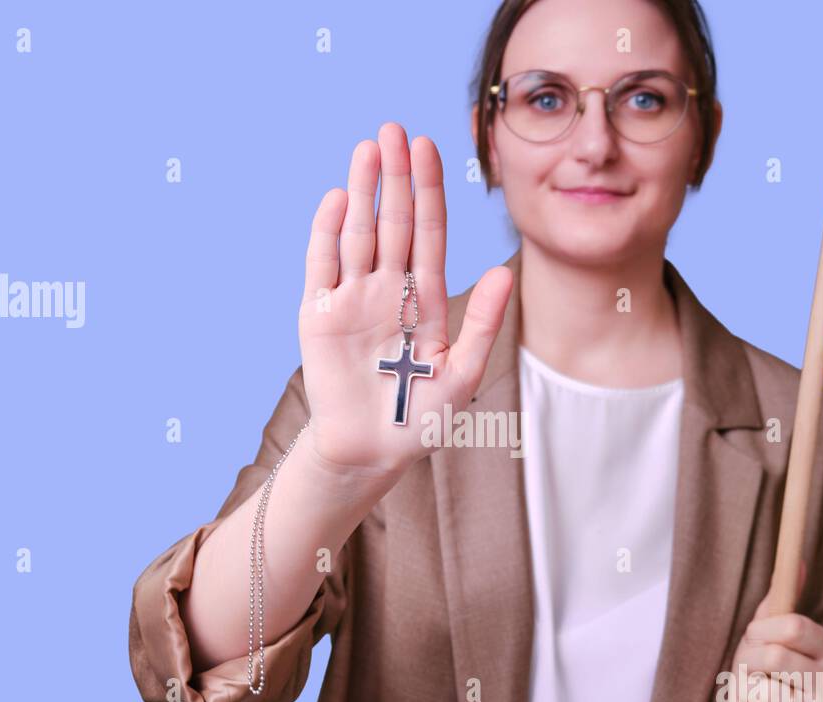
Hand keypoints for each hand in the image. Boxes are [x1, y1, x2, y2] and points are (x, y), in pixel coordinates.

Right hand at [298, 122, 512, 480]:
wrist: (371, 451)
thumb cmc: (421, 418)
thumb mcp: (463, 373)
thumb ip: (482, 324)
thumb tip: (503, 273)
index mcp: (425, 298)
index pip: (429, 233)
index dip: (429, 191)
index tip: (430, 147)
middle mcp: (388, 289)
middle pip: (393, 223)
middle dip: (395, 176)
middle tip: (395, 129)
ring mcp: (352, 298)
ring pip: (358, 234)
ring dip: (363, 192)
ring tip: (368, 148)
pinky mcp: (319, 315)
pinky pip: (322, 266)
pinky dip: (328, 232)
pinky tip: (340, 199)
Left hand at [725, 559, 822, 701]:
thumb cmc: (764, 673)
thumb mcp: (769, 635)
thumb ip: (778, 602)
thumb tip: (795, 562)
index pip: (793, 626)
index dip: (761, 631)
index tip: (753, 639)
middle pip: (774, 656)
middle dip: (746, 663)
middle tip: (746, 672)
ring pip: (765, 691)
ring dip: (745, 693)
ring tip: (751, 697)